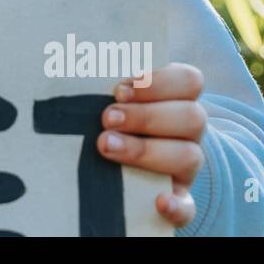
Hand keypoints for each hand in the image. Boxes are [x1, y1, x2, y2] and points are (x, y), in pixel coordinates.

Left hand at [96, 62, 207, 227]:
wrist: (116, 165)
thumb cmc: (108, 116)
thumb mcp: (111, 96)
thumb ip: (105, 80)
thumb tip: (71, 57)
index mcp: (176, 99)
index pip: (190, 80)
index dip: (159, 82)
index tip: (119, 87)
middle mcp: (186, 131)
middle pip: (192, 117)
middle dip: (147, 115)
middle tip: (107, 117)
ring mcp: (185, 166)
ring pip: (190, 156)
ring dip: (147, 151)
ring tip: (106, 145)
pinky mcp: (178, 200)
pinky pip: (189, 207)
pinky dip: (177, 206)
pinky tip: (158, 202)